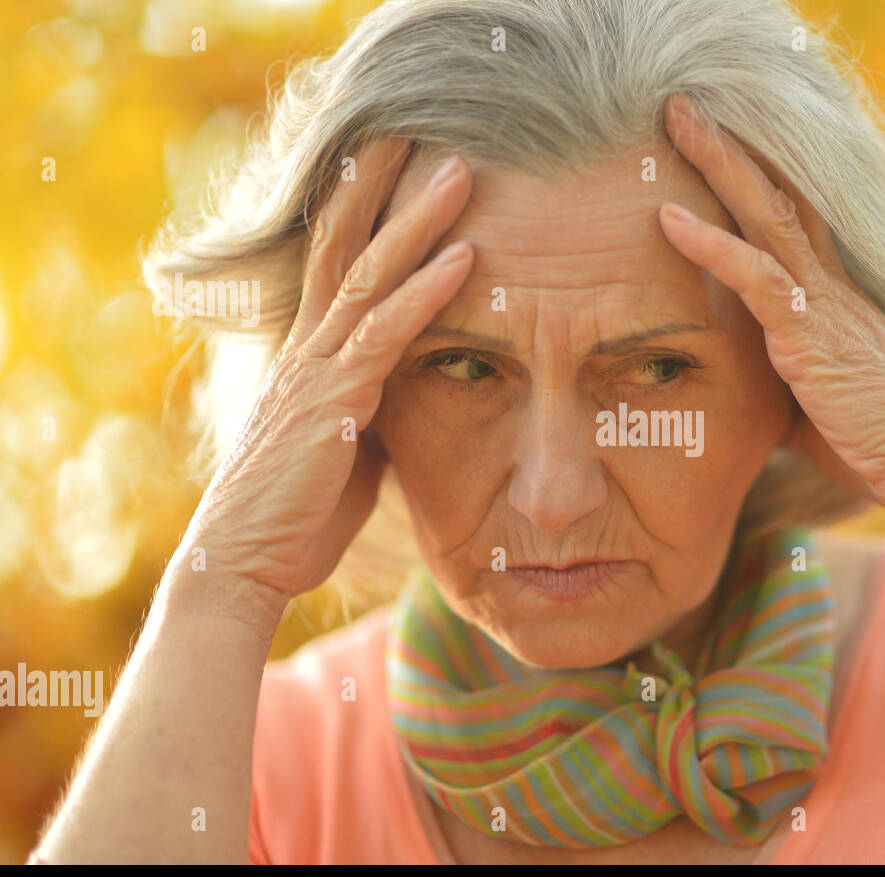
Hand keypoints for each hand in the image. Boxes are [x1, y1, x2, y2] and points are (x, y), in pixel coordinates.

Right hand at [181, 139, 474, 603]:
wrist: (247, 563)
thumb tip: (408, 391)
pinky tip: (464, 259)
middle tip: (426, 131)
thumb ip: (375, 406)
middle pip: (347, 244)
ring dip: (419, 221)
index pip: (338, 262)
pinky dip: (427, 295)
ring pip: (369, 275)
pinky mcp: (334, 402)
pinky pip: (385, 336)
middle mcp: (310, 347)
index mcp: (312, 355)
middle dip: (385, 185)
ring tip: (461, 171)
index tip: (398, 162)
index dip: (365, 209)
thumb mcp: (348, 445)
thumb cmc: (299, 511)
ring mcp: (318, 370)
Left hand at [656, 94, 884, 518]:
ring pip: (763, 215)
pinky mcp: (809, 333)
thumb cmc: (882, 441)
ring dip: (718, 163)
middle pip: (774, 197)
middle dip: (727, 149)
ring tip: (676, 116)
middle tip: (682, 104)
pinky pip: (755, 275)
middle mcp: (826, 287)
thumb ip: (780, 391)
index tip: (714, 148)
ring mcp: (819, 304)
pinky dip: (710, 246)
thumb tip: (745, 407)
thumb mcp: (818, 410)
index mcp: (830, 302)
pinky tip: (667, 220)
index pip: (789, 224)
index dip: (751, 182)